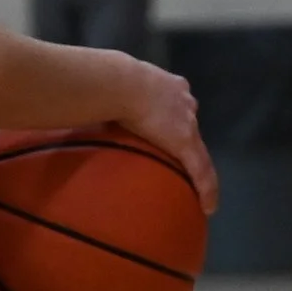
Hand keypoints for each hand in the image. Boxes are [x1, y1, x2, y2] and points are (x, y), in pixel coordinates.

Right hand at [118, 65, 218, 213]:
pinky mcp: (187, 143)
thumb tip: (83, 111)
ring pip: (197, 149)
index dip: (173, 116)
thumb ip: (109, 100)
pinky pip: (201, 170)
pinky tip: (208, 207)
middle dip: (183, 138)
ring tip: (192, 185)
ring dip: (193, 164)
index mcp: (169, 85)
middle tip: (173, 156)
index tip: (167, 128)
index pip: (178, 104)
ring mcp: (187, 122)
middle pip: (188, 123)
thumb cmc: (110, 83)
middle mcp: (183, 101)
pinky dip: (206, 189)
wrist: (120, 83)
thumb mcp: (114, 87)